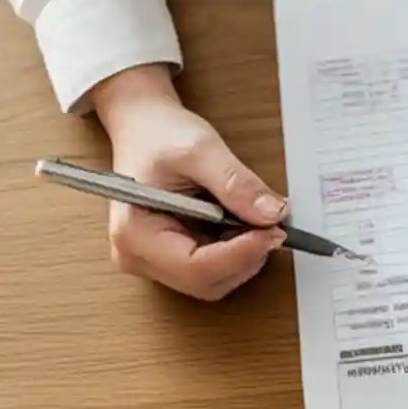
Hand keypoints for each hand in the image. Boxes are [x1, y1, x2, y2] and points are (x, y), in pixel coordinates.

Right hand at [91, 64, 287, 300]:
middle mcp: (139, 255)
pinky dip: (235, 252)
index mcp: (134, 233)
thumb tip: (272, 214)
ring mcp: (154, 260)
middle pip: (207, 282)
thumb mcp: (201, 149)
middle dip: (245, 257)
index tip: (273, 231)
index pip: (195, 268)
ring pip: (213, 281)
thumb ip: (236, 184)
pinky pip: (212, 270)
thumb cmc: (159, 134)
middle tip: (272, 225)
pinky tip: (238, 224)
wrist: (144, 125)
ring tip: (252, 219)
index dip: (241, 254)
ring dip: (243, 256)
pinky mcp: (170, 258)